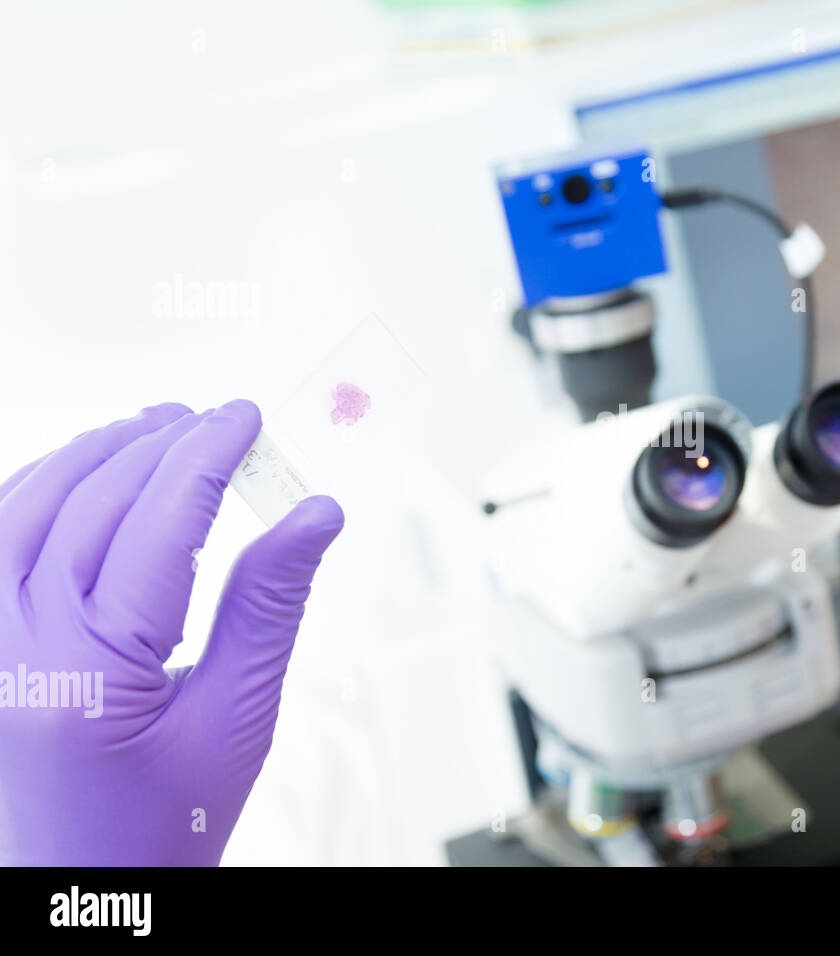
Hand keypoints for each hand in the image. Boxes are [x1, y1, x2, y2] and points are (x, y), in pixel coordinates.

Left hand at [0, 401, 343, 864]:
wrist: (88, 889)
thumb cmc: (161, 824)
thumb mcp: (237, 720)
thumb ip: (268, 605)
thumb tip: (312, 515)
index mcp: (86, 679)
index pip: (154, 527)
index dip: (205, 459)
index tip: (244, 419)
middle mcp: (12, 655)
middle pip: (85, 505)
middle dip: (155, 446)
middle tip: (213, 419)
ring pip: (21, 510)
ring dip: (89, 456)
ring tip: (151, 430)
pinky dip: (31, 491)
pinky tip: (75, 474)